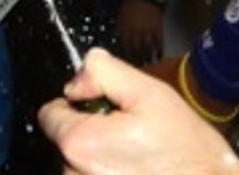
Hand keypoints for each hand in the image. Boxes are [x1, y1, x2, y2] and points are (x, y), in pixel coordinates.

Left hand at [38, 48, 238, 174]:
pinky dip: (111, 173)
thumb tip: (78, 77)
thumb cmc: (188, 153)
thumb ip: (103, 73)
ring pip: (80, 165)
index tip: (104, 109)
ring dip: (103, 158)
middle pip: (68, 141)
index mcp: (81, 143)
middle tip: (131, 134)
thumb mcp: (150, 94)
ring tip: (139, 158)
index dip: (78, 104)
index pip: (50, 114)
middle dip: (93, 132)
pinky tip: (139, 171)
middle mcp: (75, 174)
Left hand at [114, 0, 164, 62]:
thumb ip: (121, 29)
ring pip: (148, 48)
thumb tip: (119, 39)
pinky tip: (158, 55)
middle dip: (137, 59)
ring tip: (148, 62)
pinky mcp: (158, 29)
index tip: (128, 60)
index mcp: (126, 28)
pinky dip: (159, 50)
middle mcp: (137, 31)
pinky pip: (159, 42)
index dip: (127, 54)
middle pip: (137, 49)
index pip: (126, 46)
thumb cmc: (131, 5)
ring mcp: (148, 31)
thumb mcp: (121, 17)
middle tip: (138, 64)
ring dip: (148, 57)